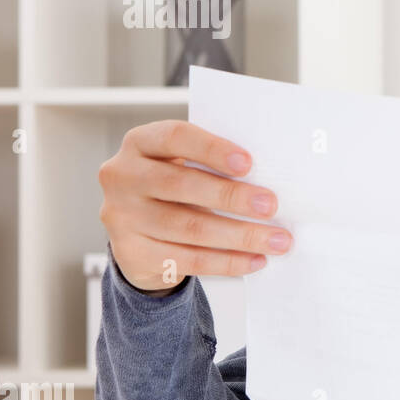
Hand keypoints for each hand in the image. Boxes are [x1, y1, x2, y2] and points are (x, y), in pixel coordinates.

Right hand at [98, 120, 290, 292]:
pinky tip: (255, 260)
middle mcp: (122, 177)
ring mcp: (122, 217)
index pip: (174, 137)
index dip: (212, 148)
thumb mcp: (181, 165)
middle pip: (182, 185)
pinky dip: (227, 262)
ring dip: (240, 235)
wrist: (136, 232)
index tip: (248, 163)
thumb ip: (211, 166)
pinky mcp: (132, 253)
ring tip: (277, 240)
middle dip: (232, 196)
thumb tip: (267, 182)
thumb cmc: (175, 188)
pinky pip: (188, 259)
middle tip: (271, 205)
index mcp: (140, 143)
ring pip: (189, 228)